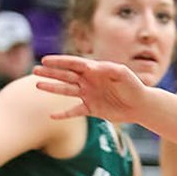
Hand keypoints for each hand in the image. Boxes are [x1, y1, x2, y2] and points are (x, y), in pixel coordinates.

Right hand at [32, 56, 148, 123]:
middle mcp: (89, 81)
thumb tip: (91, 66)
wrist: (141, 105)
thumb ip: (109, 68)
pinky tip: (52, 115)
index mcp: (96, 70)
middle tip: (35, 70)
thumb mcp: (123, 74)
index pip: (74, 63)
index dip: (60, 61)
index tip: (45, 60)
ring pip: (66, 90)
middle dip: (51, 72)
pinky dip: (63, 114)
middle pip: (66, 75)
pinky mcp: (91, 109)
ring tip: (37, 85)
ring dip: (52, 88)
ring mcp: (89, 95)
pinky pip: (74, 111)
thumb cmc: (134, 86)